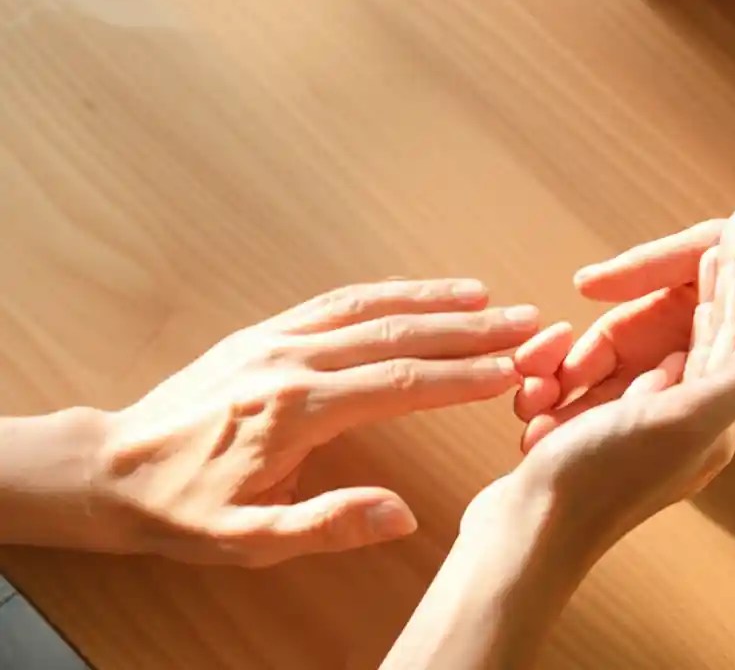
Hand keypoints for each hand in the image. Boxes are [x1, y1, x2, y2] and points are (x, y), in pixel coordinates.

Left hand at [82, 279, 538, 565]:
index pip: (400, 385)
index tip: (513, 369)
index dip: (462, 377)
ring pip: (370, 307)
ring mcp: (276, 338)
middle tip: (524, 321)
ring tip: (486, 297)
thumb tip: (402, 516)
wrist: (110, 468)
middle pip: (397, 334)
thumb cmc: (181, 508)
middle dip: (468, 329)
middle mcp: (291, 360)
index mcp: (295, 410)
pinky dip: (386, 293)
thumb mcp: (249, 540)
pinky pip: (336, 301)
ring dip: (433, 300)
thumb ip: (329, 525)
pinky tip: (417, 294)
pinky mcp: (264, 331)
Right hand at [509, 205, 734, 538]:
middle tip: (723, 238)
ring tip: (684, 276)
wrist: (530, 540)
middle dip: (717, 287)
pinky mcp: (614, 442)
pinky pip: (631, 386)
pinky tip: (630, 350)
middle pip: (712, 339)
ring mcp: (653, 432)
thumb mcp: (683, 420)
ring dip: (670, 316)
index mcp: (715, 410)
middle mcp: (692, 420)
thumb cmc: (605, 476)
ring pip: (670, 358)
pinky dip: (627, 357)